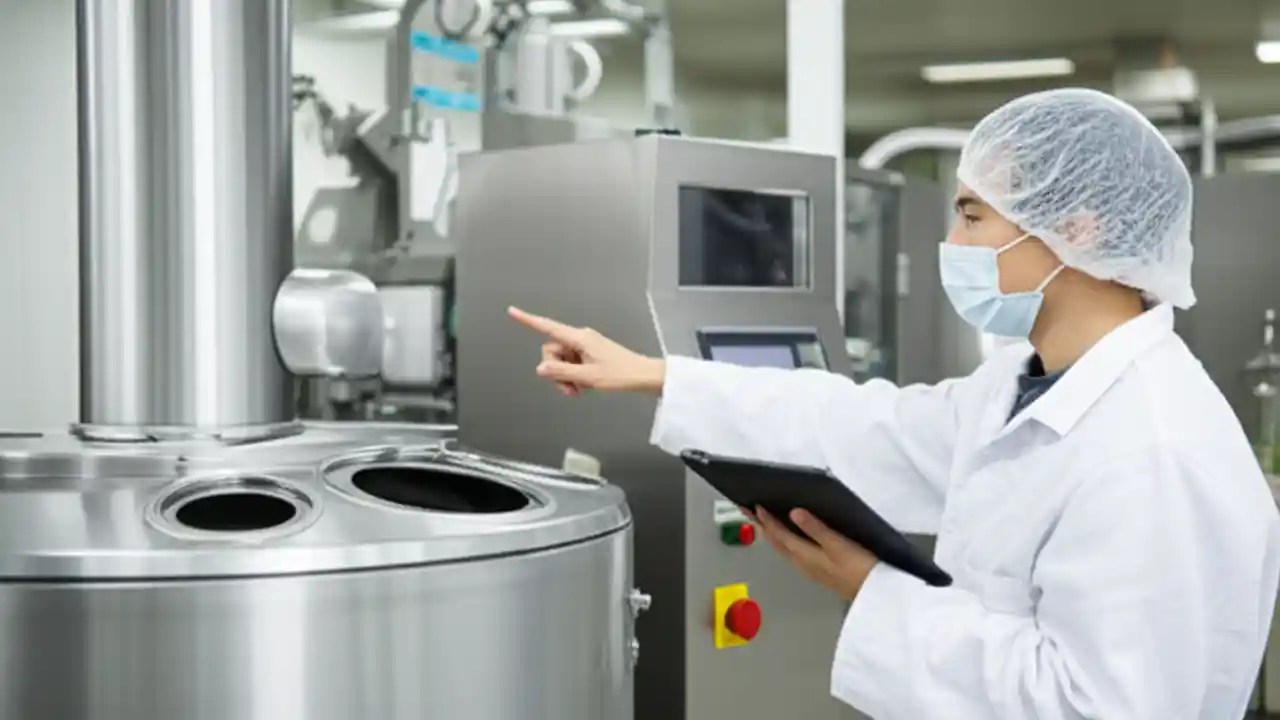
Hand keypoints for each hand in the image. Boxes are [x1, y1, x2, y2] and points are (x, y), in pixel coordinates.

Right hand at [508, 307, 665, 395]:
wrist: (644, 376)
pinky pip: (572, 364)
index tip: (512, 311)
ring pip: (561, 360)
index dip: (528, 320)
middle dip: (555, 371)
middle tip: (570, 389)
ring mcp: (585, 347)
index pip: (548, 327)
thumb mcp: (588, 377)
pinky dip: (573, 376)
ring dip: (565, 377)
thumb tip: (539, 369)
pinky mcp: (590, 355)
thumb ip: (561, 373)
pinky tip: (584, 387)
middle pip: (552, 351)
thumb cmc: (620, 375)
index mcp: (579, 338)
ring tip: (579, 390)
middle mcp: (580, 339)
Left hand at [754, 506, 877, 601]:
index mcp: (805, 555)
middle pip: (776, 542)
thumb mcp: (838, 545)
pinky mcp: (818, 571)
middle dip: (761, 526)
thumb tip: (793, 512)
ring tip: (762, 522)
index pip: (779, 534)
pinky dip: (784, 542)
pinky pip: (793, 554)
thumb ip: (815, 528)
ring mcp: (810, 569)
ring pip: (783, 549)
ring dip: (771, 534)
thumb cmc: (860, 568)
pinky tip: (787, 539)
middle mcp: (803, 563)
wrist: (876, 595)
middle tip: (747, 511)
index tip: (754, 505)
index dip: (766, 519)